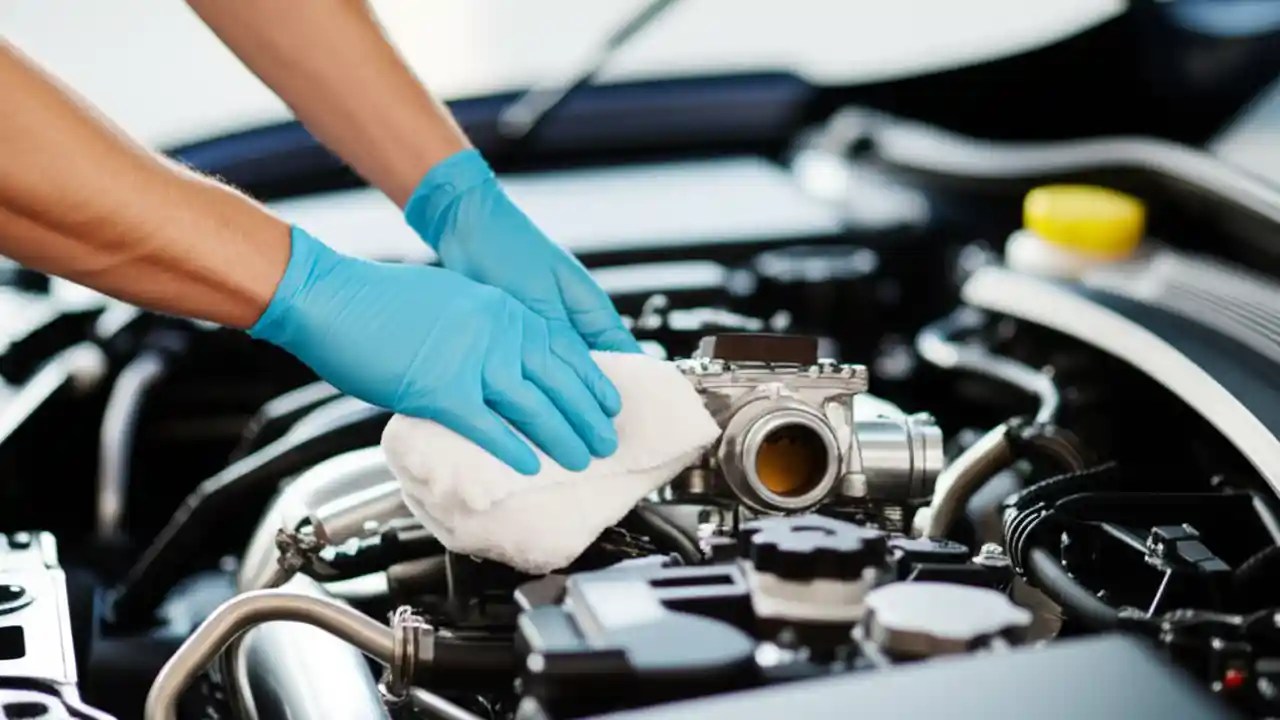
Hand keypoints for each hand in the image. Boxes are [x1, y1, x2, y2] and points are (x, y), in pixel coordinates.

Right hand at [250, 227, 620, 474]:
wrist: (331, 295)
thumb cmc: (378, 298)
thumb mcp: (450, 299)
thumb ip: (483, 327)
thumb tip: (502, 358)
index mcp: (499, 308)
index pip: (560, 348)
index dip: (588, 379)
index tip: (606, 402)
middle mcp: (496, 330)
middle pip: (557, 379)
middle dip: (586, 414)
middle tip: (606, 439)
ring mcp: (471, 359)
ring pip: (533, 406)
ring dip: (562, 436)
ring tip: (583, 458)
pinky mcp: (441, 388)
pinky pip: (488, 426)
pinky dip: (513, 449)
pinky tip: (531, 465)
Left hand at [403, 150, 640, 412]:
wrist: (466, 224)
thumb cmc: (508, 250)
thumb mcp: (540, 302)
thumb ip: (562, 342)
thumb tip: (589, 383)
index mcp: (591, 310)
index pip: (623, 357)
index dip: (625, 392)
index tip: (627, 424)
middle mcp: (573, 321)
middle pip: (597, 373)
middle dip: (597, 408)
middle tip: (600, 445)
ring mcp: (548, 326)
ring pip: (568, 375)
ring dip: (568, 403)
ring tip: (571, 437)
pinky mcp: (520, 331)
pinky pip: (538, 367)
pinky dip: (539, 389)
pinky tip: (533, 413)